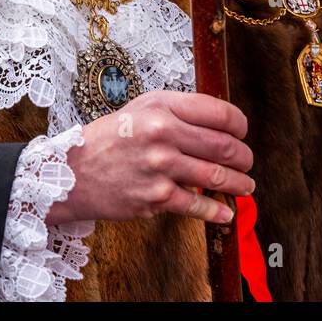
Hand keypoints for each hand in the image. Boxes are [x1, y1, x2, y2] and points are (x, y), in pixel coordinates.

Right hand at [47, 91, 253, 225]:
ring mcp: (160, 167)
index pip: (220, 113)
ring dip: (238, 184)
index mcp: (162, 107)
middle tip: (247, 161)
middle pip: (224, 146)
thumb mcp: (142, 107)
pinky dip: (217, 211)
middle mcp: (163, 134)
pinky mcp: (155, 197)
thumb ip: (180, 110)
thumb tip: (221, 123)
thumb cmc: (112, 136)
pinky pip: (196, 206)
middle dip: (244, 157)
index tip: (242, 133)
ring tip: (245, 185)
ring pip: (216, 177)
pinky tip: (226, 213)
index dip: (240, 125)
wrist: (74, 171)